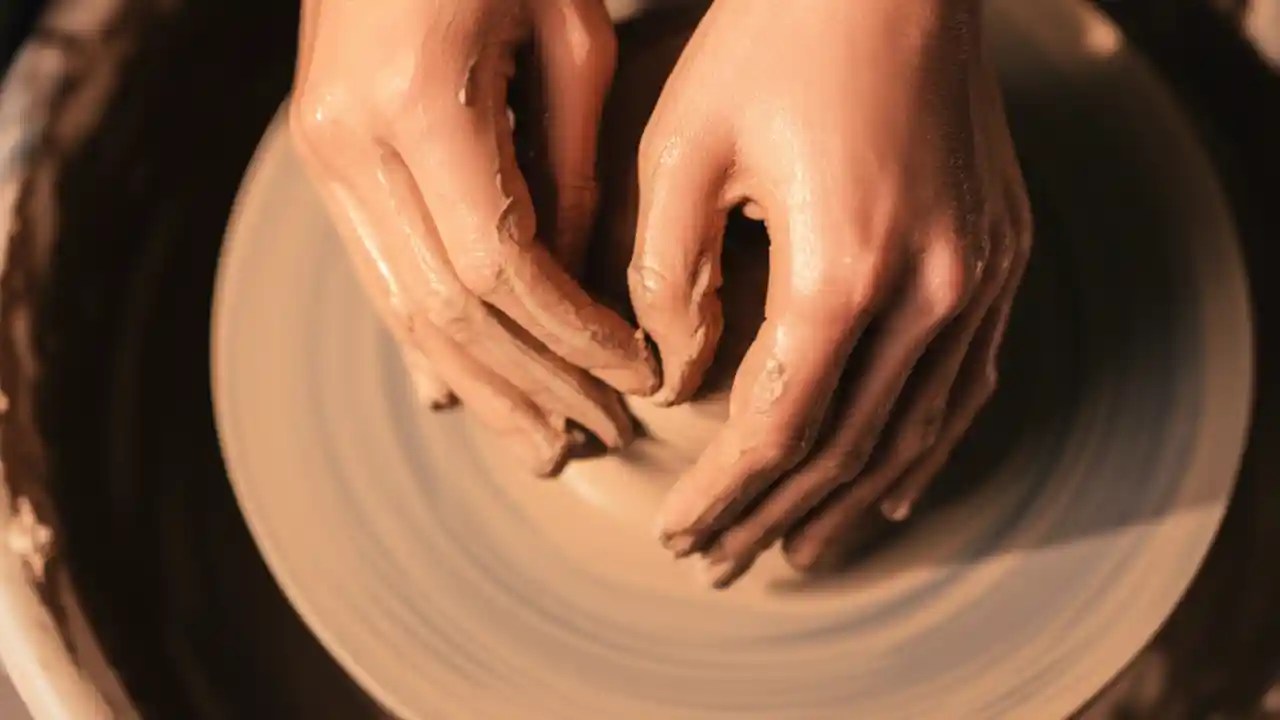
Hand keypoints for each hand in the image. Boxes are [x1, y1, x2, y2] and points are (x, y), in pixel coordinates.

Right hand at [290, 0, 657, 473]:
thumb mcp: (570, 36)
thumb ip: (570, 167)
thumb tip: (578, 283)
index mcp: (416, 104)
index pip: (500, 269)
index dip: (574, 336)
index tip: (638, 376)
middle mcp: (349, 144)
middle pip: (446, 312)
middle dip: (533, 385)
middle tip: (599, 439)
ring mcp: (321, 155)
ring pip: (403, 311)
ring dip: (482, 386)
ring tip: (544, 445)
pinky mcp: (322, 159)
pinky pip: (378, 276)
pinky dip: (431, 341)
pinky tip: (469, 393)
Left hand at [629, 0, 1031, 584]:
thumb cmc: (772, 40)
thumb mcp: (683, 147)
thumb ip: (669, 280)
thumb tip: (677, 383)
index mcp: (843, 267)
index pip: (775, 427)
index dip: (720, 493)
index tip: (676, 535)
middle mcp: (932, 288)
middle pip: (845, 449)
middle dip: (772, 516)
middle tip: (721, 565)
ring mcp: (983, 274)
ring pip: (914, 432)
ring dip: (850, 503)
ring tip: (798, 554)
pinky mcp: (1001, 253)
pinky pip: (967, 382)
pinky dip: (924, 446)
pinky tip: (893, 490)